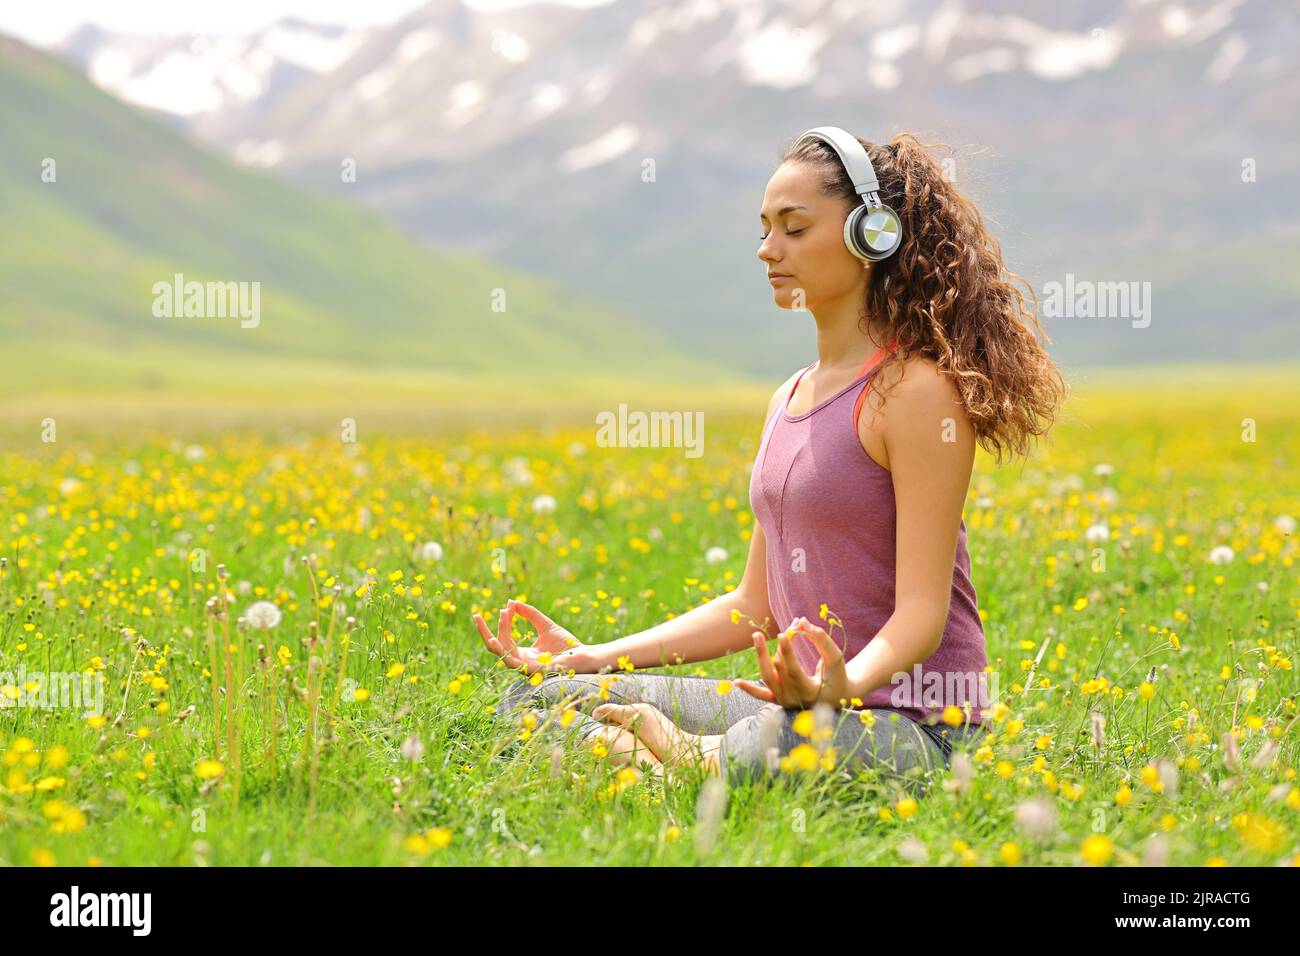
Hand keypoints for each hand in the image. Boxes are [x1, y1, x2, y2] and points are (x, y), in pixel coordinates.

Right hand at [473, 599, 593, 675]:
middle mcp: (520, 661)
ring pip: (502, 652)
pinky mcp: (532, 670)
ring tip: (500, 616)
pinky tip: (497, 638)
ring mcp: (524, 667)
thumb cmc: (567, 644)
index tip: (503, 606)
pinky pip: (512, 661)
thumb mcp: (545, 625)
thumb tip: (512, 602)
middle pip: (495, 647)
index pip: (502, 639)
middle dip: (485, 631)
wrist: (583, 656)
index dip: (500, 623)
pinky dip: (503, 650)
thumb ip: (530, 614)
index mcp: (522, 653)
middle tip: (476, 616)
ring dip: (499, 633)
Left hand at [734, 616, 854, 708]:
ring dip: (763, 656)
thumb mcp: (835, 657)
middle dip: (780, 648)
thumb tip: (801, 621)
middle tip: (777, 630)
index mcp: (810, 692)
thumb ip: (821, 639)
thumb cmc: (837, 674)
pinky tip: (737, 681)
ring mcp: (784, 702)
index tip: (784, 632)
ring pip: (768, 677)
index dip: (787, 652)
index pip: (793, 670)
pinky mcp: (778, 701)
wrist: (837, 695)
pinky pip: (761, 695)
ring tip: (757, 636)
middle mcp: (794, 700)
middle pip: (779, 670)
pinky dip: (749, 688)